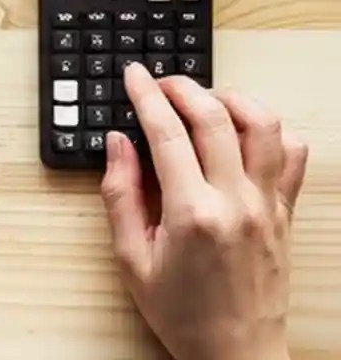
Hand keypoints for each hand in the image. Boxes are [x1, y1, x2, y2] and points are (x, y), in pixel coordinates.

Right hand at [101, 64, 308, 359]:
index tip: (134, 76)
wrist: (236, 353)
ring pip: (263, 125)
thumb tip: (117, 144)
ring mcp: (267, 205)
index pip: (167, 134)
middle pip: (214, 118)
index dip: (146, 96)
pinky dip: (271, 130)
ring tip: (205, 98)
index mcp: (192, 214)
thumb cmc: (182, 313)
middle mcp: (236, 202)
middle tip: (160, 81)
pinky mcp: (285, 212)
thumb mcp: (132, 259)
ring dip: (232, 99)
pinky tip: (245, 131)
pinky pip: (292, 155)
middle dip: (183, 87)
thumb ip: (120, 195)